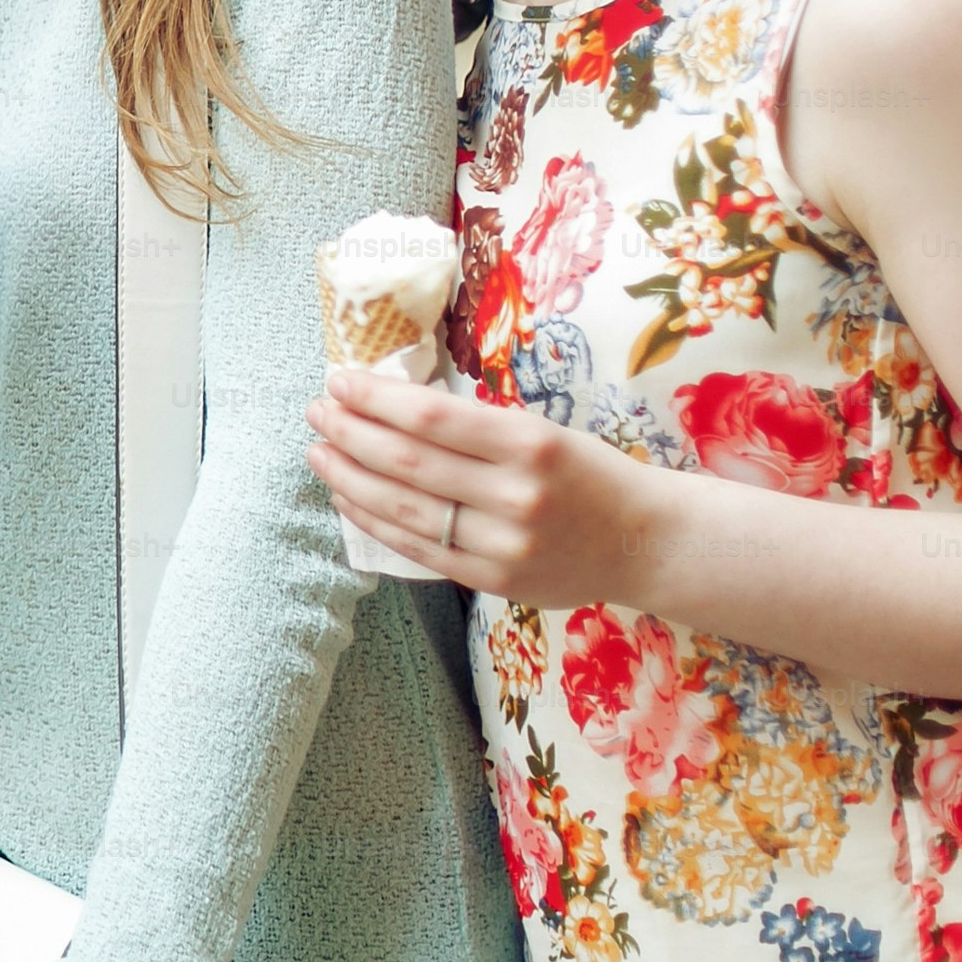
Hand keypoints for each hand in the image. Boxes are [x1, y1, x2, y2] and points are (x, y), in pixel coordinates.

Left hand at [304, 367, 660, 605]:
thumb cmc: (587, 473)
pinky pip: (417, 549)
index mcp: (529, 444)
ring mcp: (502, 544)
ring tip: (319, 452)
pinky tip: (347, 498)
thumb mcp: (541, 430)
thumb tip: (389, 405)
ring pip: (403, 509)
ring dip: (348, 478)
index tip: (339, 381)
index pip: (430, 416)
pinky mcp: (492, 581)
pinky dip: (374, 522)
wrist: (645, 542)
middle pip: (407, 462)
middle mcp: (515, 495)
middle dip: (349, 433)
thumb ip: (474, 426)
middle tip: (316, 411)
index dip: (374, 398)